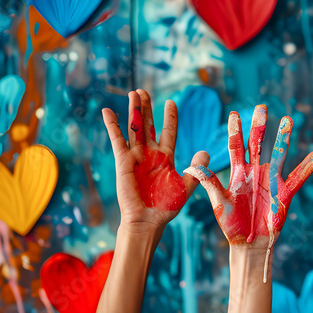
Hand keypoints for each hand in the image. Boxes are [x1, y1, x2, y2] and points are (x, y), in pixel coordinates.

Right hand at [101, 89, 207, 231]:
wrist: (148, 221)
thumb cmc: (166, 207)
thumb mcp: (186, 186)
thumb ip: (196, 169)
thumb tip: (205, 151)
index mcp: (165, 157)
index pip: (168, 131)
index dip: (169, 117)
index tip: (171, 102)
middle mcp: (150, 153)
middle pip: (148, 124)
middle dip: (147, 107)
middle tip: (143, 91)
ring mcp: (136, 156)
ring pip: (135, 127)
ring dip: (134, 110)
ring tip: (133, 93)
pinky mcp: (123, 161)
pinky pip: (117, 140)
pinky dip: (112, 126)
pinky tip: (107, 112)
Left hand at [184, 105, 312, 249]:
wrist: (248, 243)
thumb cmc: (231, 224)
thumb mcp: (218, 202)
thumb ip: (209, 182)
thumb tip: (190, 165)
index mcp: (238, 172)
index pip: (236, 147)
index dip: (235, 131)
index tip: (234, 113)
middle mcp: (255, 172)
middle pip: (257, 144)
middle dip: (258, 126)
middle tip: (261, 108)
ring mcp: (271, 180)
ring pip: (278, 154)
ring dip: (283, 138)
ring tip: (287, 120)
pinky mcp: (284, 193)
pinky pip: (297, 178)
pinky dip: (307, 167)